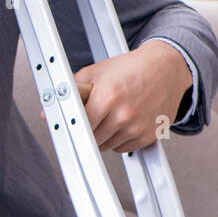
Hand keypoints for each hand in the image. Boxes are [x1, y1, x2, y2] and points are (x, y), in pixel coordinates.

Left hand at [69, 39, 192, 153]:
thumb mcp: (97, 72)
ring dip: (103, 137)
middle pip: (92, 139)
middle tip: (91, 118)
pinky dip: (118, 140)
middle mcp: (123, 115)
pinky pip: (123, 148)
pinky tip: (122, 123)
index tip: (72, 123)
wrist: (166, 68)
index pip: (80, 125)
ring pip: (106, 146)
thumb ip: (72, 89)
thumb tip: (51, 107)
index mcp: (107, 98)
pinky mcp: (149, 136)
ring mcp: (137, 127)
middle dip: (87, 130)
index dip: (74, 124)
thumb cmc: (132, 68)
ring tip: (108, 118)